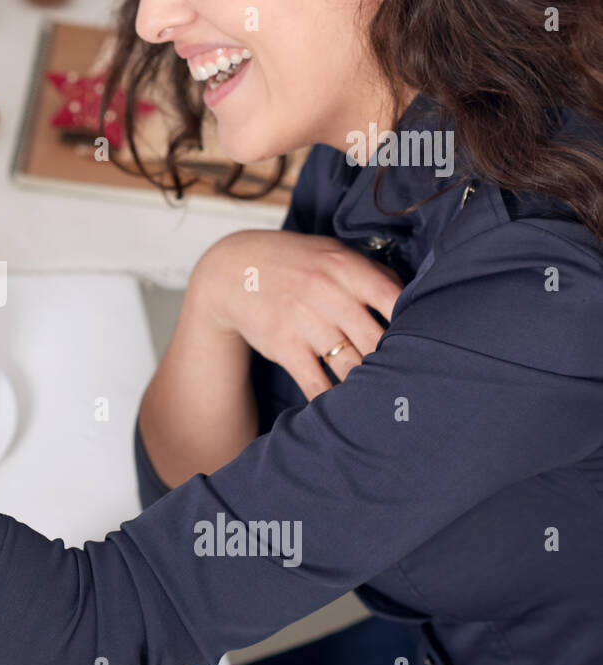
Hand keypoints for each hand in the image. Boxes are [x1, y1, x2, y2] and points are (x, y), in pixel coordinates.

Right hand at [191, 229, 404, 399]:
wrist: (232, 271)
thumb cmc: (294, 263)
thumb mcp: (332, 253)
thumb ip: (371, 274)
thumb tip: (414, 300)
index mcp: (346, 267)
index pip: (394, 298)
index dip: (417, 323)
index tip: (430, 342)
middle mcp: (326, 294)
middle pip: (377, 340)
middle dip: (398, 363)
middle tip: (417, 382)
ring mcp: (304, 322)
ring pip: (350, 366)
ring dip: (369, 385)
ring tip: (389, 400)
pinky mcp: (284, 346)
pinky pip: (315, 383)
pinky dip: (332, 401)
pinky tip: (347, 411)